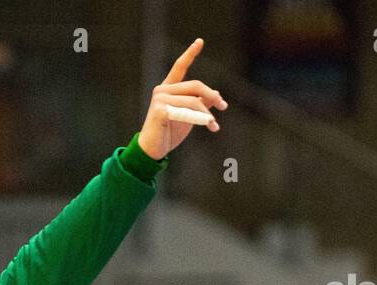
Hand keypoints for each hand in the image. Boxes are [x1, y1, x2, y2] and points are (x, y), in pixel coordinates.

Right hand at [139, 38, 225, 159]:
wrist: (153, 150)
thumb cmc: (169, 133)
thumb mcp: (189, 115)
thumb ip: (200, 103)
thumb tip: (216, 94)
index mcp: (168, 89)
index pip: (180, 67)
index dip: (190, 54)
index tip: (200, 41)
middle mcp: (162, 90)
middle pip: (195, 85)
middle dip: (212, 96)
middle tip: (223, 106)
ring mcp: (160, 99)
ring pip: (194, 101)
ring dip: (207, 114)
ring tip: (214, 125)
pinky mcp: (160, 110)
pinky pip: (187, 112)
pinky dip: (199, 119)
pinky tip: (208, 124)